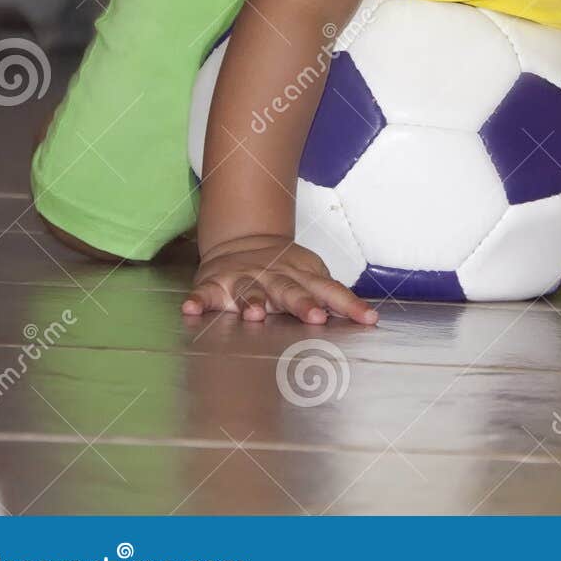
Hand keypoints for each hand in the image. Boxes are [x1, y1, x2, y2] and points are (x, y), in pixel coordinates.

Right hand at [181, 234, 377, 325]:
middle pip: (291, 291)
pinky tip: (190, 310)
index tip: (367, 319)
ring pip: (249, 290)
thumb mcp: (312, 276)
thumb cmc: (285, 270)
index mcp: (302, 276)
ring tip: (255, 315)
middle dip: (303, 304)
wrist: (244, 241)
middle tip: (315, 318)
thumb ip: (333, 297)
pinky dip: (196, 301)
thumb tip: (370, 318)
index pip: (331, 291)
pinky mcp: (214, 284)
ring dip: (252, 301)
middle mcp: (275, 276)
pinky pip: (203, 294)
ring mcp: (243, 279)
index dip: (349, 304)